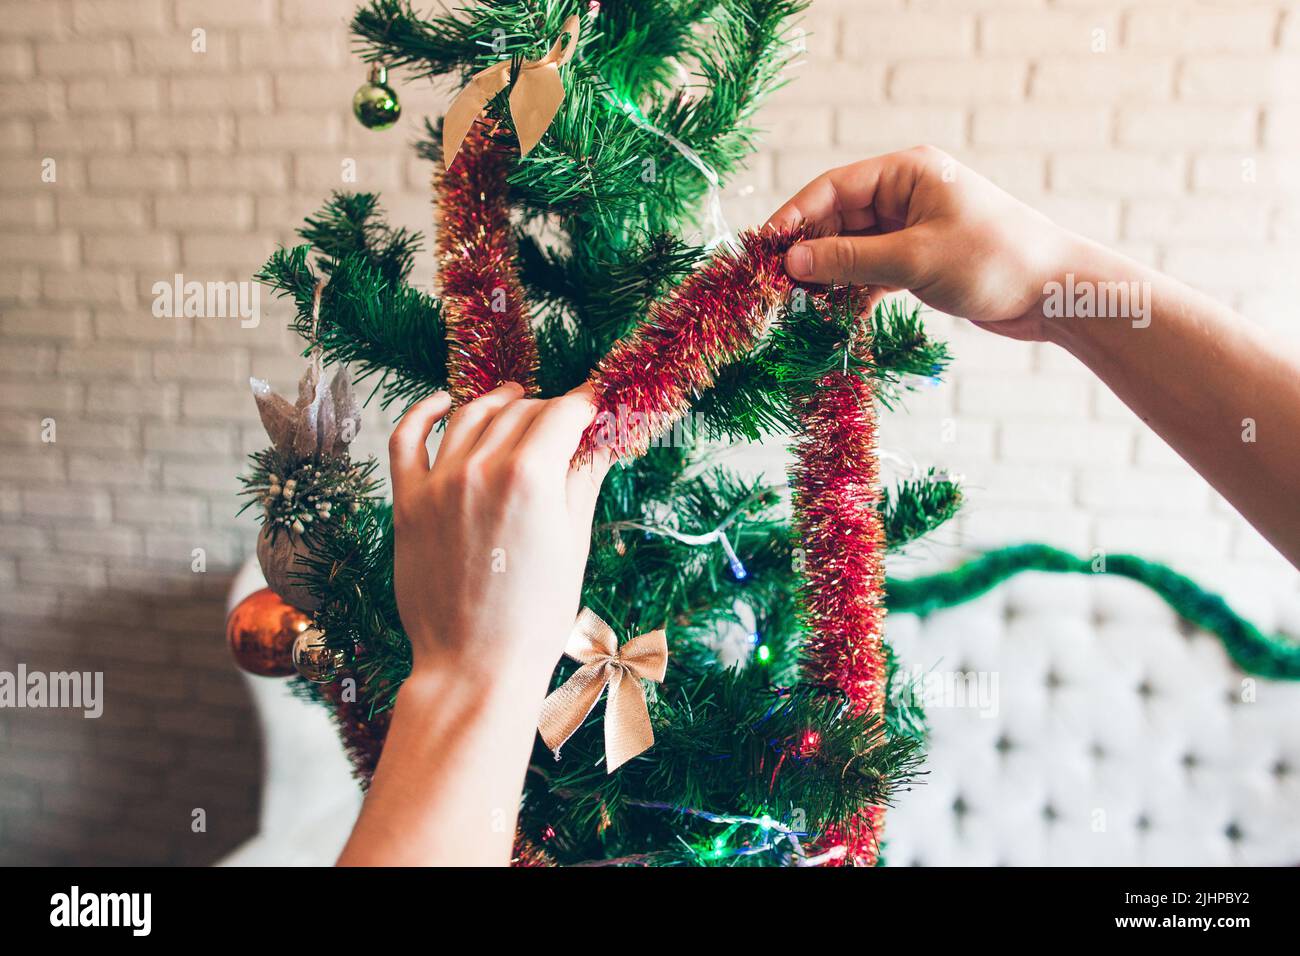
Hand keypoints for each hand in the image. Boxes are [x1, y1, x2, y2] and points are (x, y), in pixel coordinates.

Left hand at [387, 381, 612, 699]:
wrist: (475, 665)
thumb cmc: (536, 616)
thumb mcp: (573, 544)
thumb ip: (582, 481)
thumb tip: (599, 442)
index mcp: (531, 477)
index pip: (563, 414)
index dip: (585, 405)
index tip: (595, 404)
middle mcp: (481, 468)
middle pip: (520, 412)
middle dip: (548, 409)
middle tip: (564, 421)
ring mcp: (438, 483)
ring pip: (470, 416)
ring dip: (497, 403)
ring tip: (514, 401)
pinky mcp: (408, 502)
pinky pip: (408, 439)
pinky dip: (425, 412)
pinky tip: (443, 404)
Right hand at [765, 145, 1082, 341]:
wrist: (1054, 294)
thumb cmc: (993, 261)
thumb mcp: (915, 259)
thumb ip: (850, 260)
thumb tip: (792, 262)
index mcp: (908, 172)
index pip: (834, 188)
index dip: (794, 217)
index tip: (763, 249)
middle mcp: (906, 193)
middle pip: (837, 218)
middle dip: (808, 251)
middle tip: (774, 286)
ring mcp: (912, 227)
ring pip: (852, 248)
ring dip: (828, 276)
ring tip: (799, 306)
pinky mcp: (918, 259)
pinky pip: (871, 270)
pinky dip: (852, 291)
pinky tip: (833, 315)